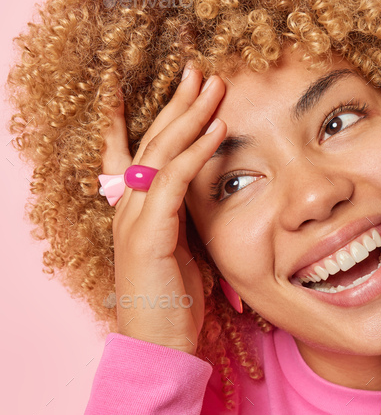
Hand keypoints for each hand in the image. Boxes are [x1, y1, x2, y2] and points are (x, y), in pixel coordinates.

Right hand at [101, 65, 226, 354]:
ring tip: (212, 84)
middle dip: (176, 103)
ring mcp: (134, 219)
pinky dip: (195, 152)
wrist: (158, 346)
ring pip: (160, 153)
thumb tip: (209, 192)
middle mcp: (128, 207)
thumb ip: (186, 218)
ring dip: (189, 115)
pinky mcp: (148, 235)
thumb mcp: (183, 250)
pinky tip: (217, 129)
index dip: (131, 116)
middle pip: (150, 141)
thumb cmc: (173, 303)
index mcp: (135, 210)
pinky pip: (173, 181)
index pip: (128, 152)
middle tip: (199, 69)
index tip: (144, 83)